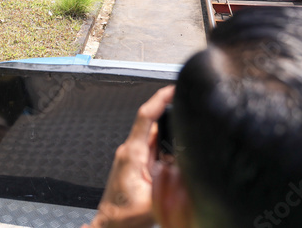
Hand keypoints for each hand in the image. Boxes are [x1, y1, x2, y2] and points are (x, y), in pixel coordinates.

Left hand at [86, 85, 174, 227]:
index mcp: (133, 154)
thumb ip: (172, 185)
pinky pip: (153, 148)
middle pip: (152, 122)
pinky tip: (176, 154)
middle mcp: (131, 151)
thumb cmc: (124, 217)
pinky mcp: (136, 164)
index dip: (159, 99)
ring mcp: (133, 157)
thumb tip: (190, 169)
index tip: (173, 88)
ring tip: (186, 130)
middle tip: (187, 106)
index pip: (146, 117)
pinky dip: (166, 147)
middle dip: (169, 112)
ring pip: (154, 136)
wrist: (111, 226)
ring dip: (169, 132)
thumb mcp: (153, 202)